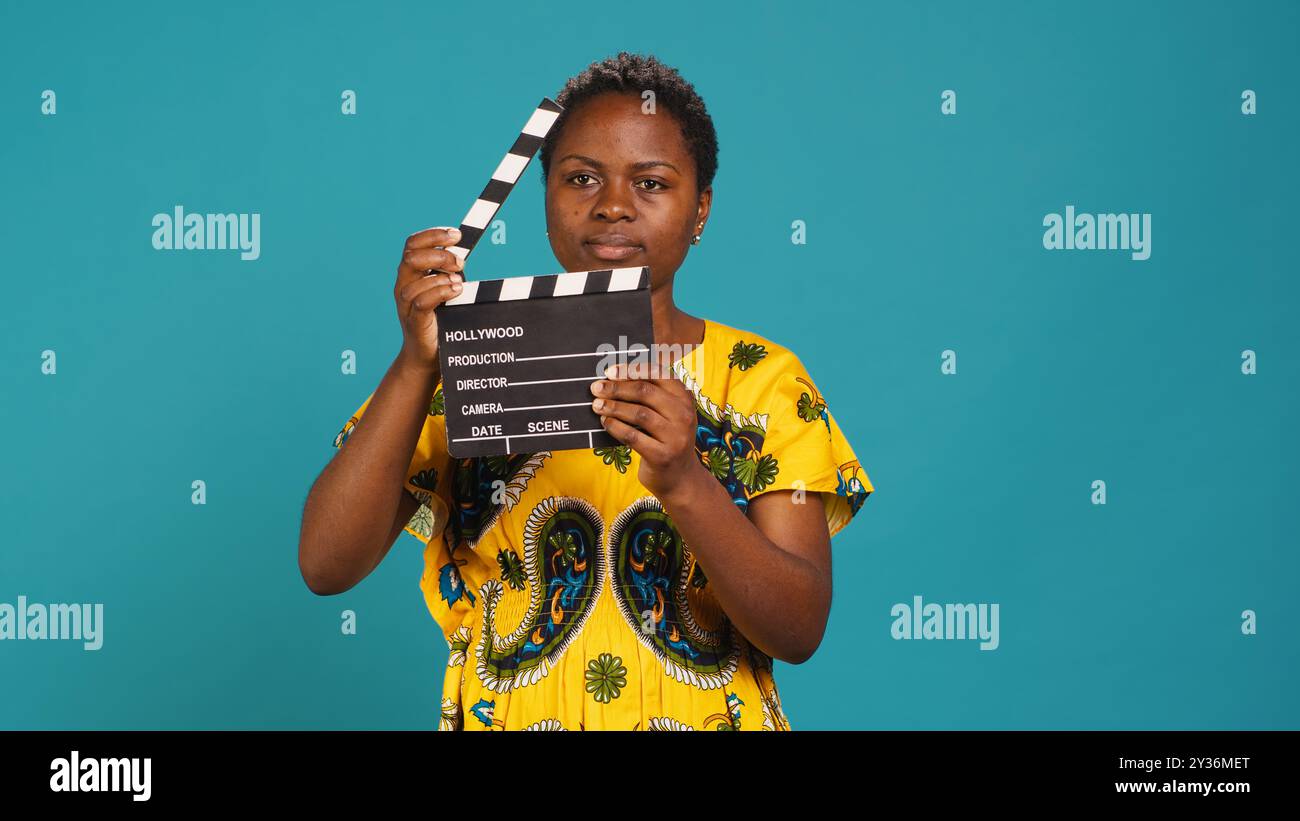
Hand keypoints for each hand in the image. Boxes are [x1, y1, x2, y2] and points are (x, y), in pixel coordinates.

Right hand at [393, 226, 465, 372]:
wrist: (427, 355)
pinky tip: (456, 290)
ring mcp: (406, 305)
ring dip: (441, 275)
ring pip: (415, 280)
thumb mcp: (443, 289)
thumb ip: (447, 272)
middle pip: (411, 257)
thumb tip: (461, 254)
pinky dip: (440, 292)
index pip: (412, 244)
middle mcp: (403, 286)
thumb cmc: (438, 319)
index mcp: (409, 274)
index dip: (433, 234)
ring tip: (459, 281)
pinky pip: (421, 302)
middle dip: (439, 253)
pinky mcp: (414, 322)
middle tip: (461, 263)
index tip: (457, 235)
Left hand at [590, 353, 701, 500]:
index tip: (609, 371)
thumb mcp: (668, 414)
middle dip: (617, 388)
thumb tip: (615, 376)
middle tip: (596, 388)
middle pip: (645, 392)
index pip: (658, 374)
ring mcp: (675, 437)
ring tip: (597, 405)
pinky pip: (632, 436)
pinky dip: (615, 427)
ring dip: (613, 407)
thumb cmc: (666, 439)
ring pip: (639, 413)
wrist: (679, 478)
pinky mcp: (663, 456)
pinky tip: (605, 422)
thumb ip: (651, 395)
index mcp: (685, 398)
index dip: (632, 370)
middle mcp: (684, 415)